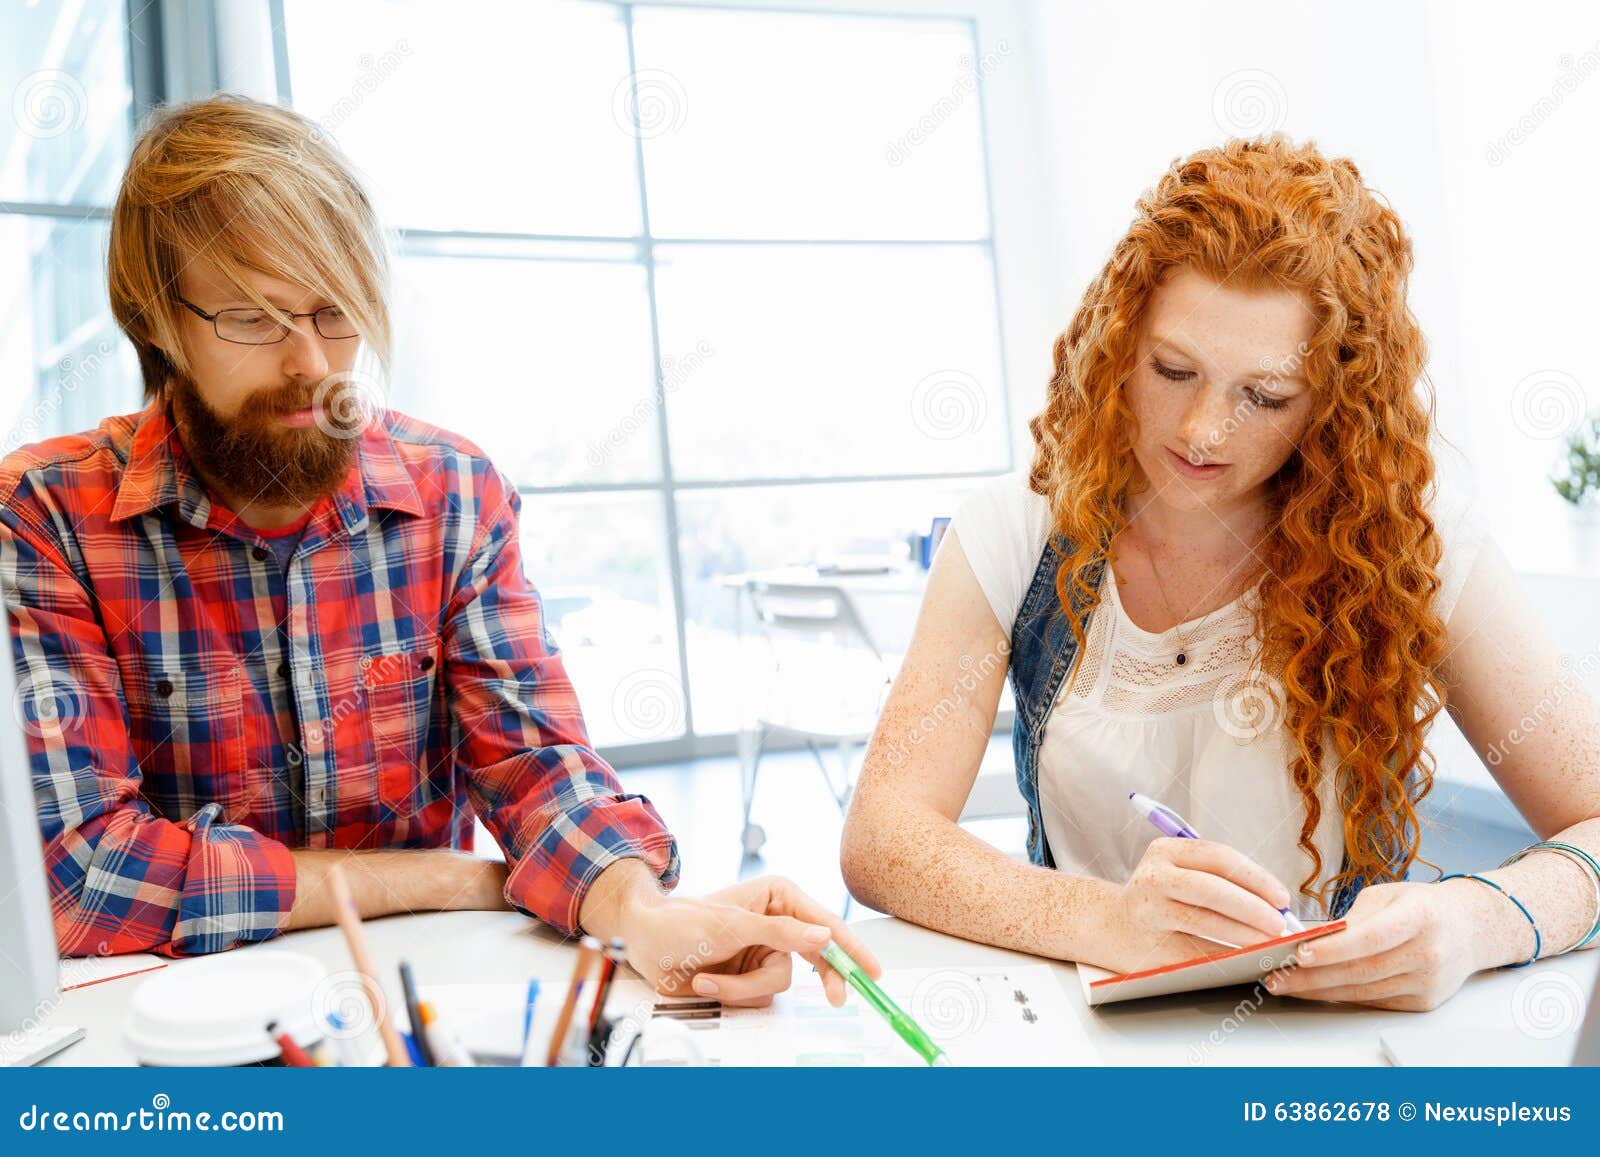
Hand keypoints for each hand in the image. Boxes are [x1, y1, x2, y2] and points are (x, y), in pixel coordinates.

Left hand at [591, 869, 882, 1007]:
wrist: (644, 946)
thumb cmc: (681, 922)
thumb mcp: (733, 926)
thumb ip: (782, 932)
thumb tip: (824, 936)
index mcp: (779, 897)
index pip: (824, 922)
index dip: (850, 947)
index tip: (870, 969)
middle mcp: (777, 924)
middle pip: (815, 956)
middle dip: (815, 977)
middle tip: (837, 997)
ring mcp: (763, 952)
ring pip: (780, 983)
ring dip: (742, 986)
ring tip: (711, 975)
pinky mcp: (748, 977)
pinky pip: (759, 996)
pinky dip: (731, 994)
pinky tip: (706, 980)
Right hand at [1113, 837, 1296, 960]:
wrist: (1114, 926)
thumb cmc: (1163, 898)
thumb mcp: (1179, 872)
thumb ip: (1220, 879)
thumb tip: (1274, 903)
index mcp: (1165, 851)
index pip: (1219, 857)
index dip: (1256, 877)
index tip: (1282, 898)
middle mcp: (1152, 878)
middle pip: (1211, 889)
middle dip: (1252, 908)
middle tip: (1279, 925)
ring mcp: (1148, 912)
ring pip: (1204, 922)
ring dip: (1244, 935)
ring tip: (1269, 944)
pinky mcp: (1150, 945)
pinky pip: (1196, 952)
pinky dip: (1225, 956)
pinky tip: (1245, 959)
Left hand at [1262, 881, 1478, 1010]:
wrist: (1468, 930)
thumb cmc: (1422, 907)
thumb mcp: (1389, 896)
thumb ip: (1354, 917)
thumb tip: (1313, 939)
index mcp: (1420, 916)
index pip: (1370, 937)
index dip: (1333, 948)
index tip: (1300, 953)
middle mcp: (1427, 951)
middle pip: (1362, 970)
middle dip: (1313, 976)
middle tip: (1278, 975)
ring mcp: (1427, 980)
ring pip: (1363, 991)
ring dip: (1320, 990)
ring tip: (1286, 984)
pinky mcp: (1422, 1001)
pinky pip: (1374, 1001)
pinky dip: (1341, 996)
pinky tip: (1317, 990)